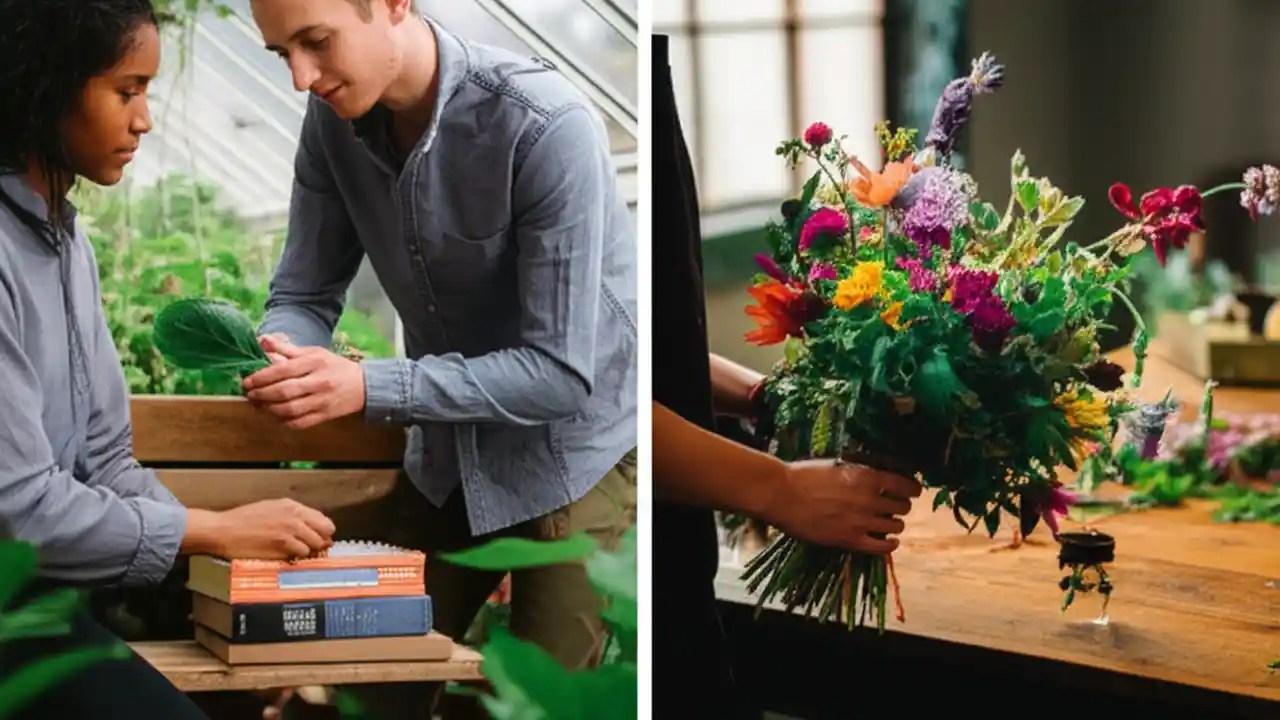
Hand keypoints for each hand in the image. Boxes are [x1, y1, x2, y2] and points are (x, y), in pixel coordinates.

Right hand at [187, 499, 336, 559]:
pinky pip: (303, 553)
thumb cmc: (242, 522)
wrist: (223, 530)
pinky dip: (299, 558)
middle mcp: (295, 515)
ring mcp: (290, 529)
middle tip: (313, 551)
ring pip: (317, 544)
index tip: (320, 540)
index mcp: (292, 506)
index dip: (323, 532)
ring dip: (310, 552)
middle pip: (326, 531)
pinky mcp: (283, 544)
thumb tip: (307, 528)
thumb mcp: (270, 509)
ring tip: (298, 555)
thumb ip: (291, 517)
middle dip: (322, 542)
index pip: (323, 519)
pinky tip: (289, 558)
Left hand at [242, 336, 364, 429]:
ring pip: (289, 410)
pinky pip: (299, 422)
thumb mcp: (314, 352)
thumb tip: (262, 340)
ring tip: (258, 405)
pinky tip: (273, 416)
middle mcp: (319, 382)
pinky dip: (282, 421)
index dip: (261, 377)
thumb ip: (287, 349)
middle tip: (249, 395)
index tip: (247, 381)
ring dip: (268, 409)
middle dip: (261, 394)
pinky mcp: (324, 416)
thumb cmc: (335, 366)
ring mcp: (322, 401)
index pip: (283, 370)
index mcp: (315, 363)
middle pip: (284, 392)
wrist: (364, 386)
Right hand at [764, 459, 921, 553]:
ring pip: (896, 526)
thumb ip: (861, 472)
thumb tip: (879, 477)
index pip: (905, 485)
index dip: (912, 488)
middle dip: (901, 505)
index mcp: (867, 476)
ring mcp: (861, 521)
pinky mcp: (850, 540)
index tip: (912, 491)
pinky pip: (882, 547)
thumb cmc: (805, 475)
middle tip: (893, 506)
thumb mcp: (839, 465)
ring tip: (887, 522)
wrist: (782, 494)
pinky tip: (889, 541)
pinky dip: (890, 544)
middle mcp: (869, 499)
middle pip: (903, 506)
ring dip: (895, 524)